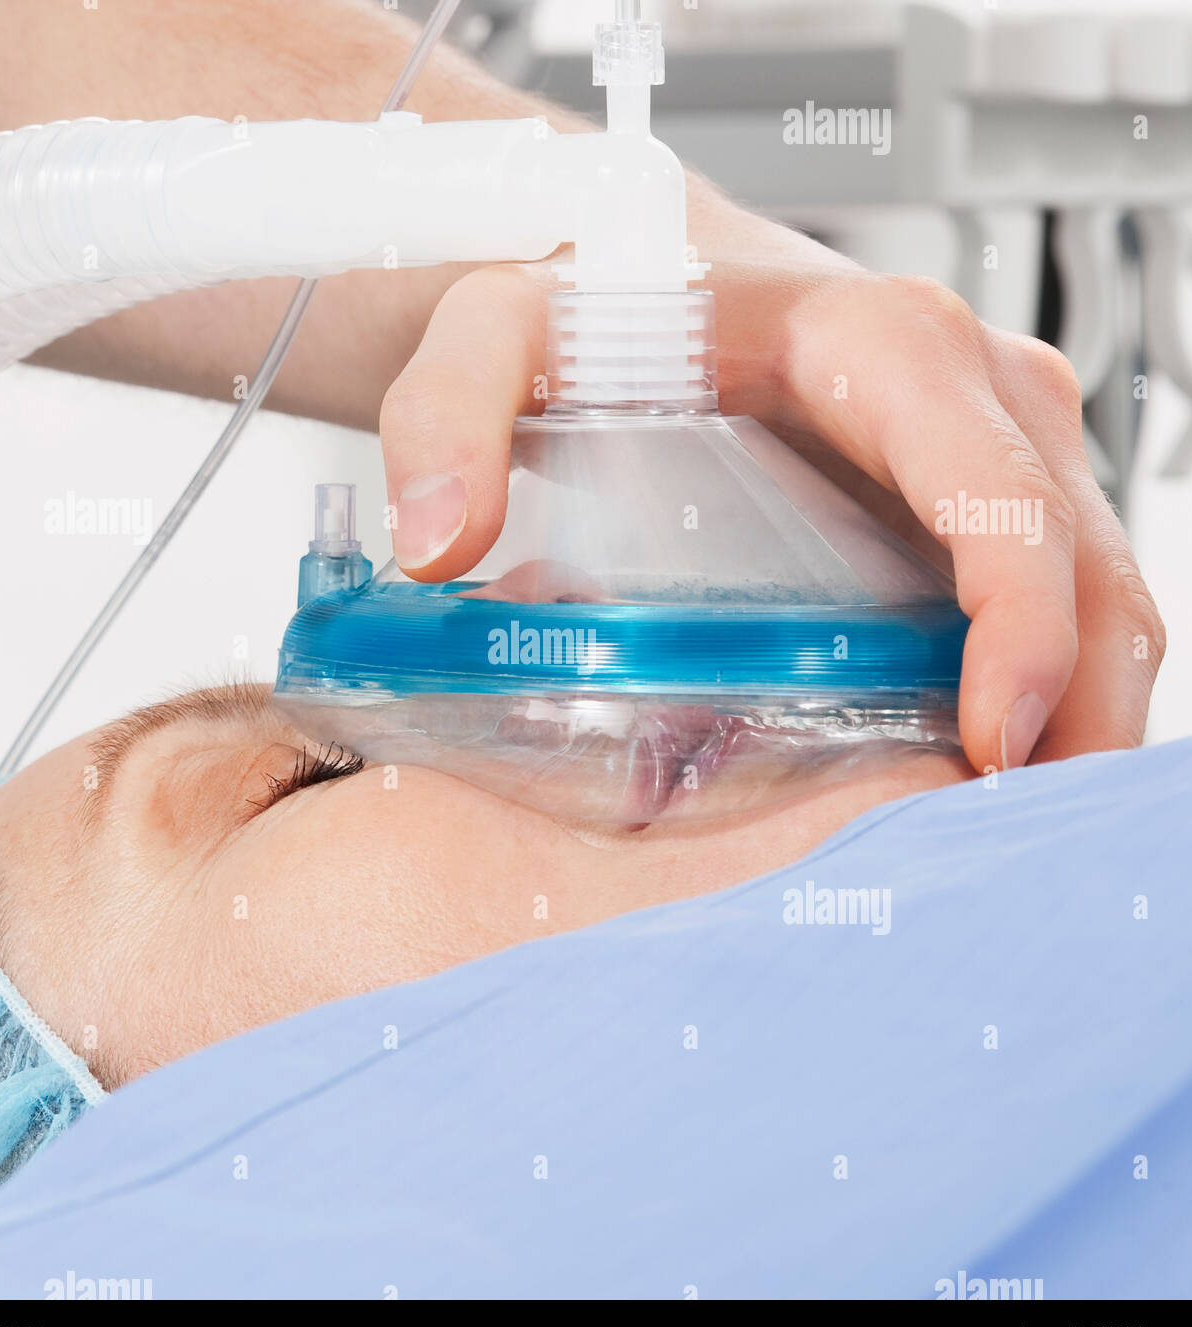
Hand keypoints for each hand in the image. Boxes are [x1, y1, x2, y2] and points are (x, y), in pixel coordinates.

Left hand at [378, 205, 1164, 775]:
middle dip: (1072, 710)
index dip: (1021, 627)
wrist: (645, 276)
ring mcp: (989, 445)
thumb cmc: (599, 303)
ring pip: (1094, 592)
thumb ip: (447, 417)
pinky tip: (981, 766)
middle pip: (1084, 566)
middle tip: (1002, 841)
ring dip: (1073, 714)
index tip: (989, 744)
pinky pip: (1056, 596)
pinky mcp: (976, 493)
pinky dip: (1046, 686)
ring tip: (1001, 828)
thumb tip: (441, 544)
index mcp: (882, 344)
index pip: (999, 496)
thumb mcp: (498, 336)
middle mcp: (969, 391)